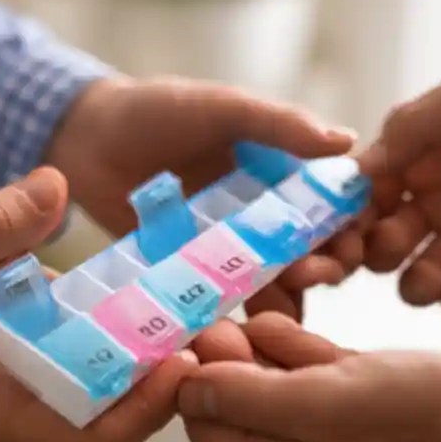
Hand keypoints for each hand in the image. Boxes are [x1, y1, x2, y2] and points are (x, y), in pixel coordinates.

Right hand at [0, 167, 195, 441]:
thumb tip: (60, 188)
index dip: (147, 408)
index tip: (184, 357)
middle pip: (85, 422)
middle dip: (130, 368)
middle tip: (172, 310)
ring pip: (53, 404)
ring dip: (82, 353)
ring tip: (121, 293)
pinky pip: (18, 394)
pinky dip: (38, 352)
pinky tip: (38, 296)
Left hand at [48, 77, 366, 318]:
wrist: (85, 139)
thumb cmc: (158, 110)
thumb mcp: (223, 108)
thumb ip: (280, 124)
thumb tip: (349, 142)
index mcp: (286, 169)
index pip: (337, 202)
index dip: (354, 221)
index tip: (355, 237)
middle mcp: (269, 213)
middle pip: (319, 248)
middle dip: (328, 264)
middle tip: (316, 272)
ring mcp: (236, 248)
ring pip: (282, 283)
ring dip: (293, 298)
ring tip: (284, 304)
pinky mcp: (200, 276)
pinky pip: (231, 304)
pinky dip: (243, 321)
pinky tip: (246, 333)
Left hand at [180, 313, 440, 441]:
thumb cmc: (432, 424)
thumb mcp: (326, 405)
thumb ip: (249, 399)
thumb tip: (185, 387)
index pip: (207, 422)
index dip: (196, 371)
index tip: (200, 316)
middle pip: (240, 400)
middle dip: (229, 348)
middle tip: (228, 291)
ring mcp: (340, 435)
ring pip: (280, 381)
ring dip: (266, 339)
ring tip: (256, 290)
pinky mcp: (372, 410)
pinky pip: (321, 376)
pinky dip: (306, 347)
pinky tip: (294, 315)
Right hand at [358, 56, 440, 316]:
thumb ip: (418, 124)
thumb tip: (360, 167)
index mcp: (421, 151)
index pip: (365, 191)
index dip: (347, 213)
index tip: (340, 228)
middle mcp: (437, 194)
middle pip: (381, 239)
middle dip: (373, 251)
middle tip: (390, 248)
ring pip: (416, 275)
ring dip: (413, 283)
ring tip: (431, 276)